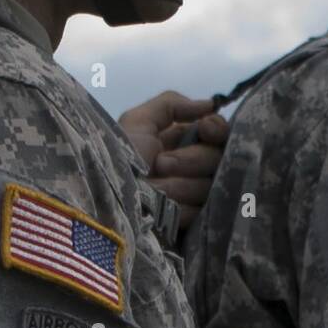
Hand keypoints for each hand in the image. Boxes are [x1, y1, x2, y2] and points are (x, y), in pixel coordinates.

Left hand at [118, 92, 228, 233]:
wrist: (107, 204)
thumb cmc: (118, 160)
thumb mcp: (136, 123)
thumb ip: (171, 105)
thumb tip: (211, 105)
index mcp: (182, 142)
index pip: (219, 132)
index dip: (216, 129)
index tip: (206, 130)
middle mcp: (194, 167)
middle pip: (219, 157)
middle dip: (190, 159)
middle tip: (161, 164)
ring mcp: (196, 196)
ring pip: (212, 184)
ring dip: (181, 185)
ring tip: (155, 190)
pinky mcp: (196, 223)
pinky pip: (205, 210)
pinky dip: (183, 208)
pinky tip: (166, 210)